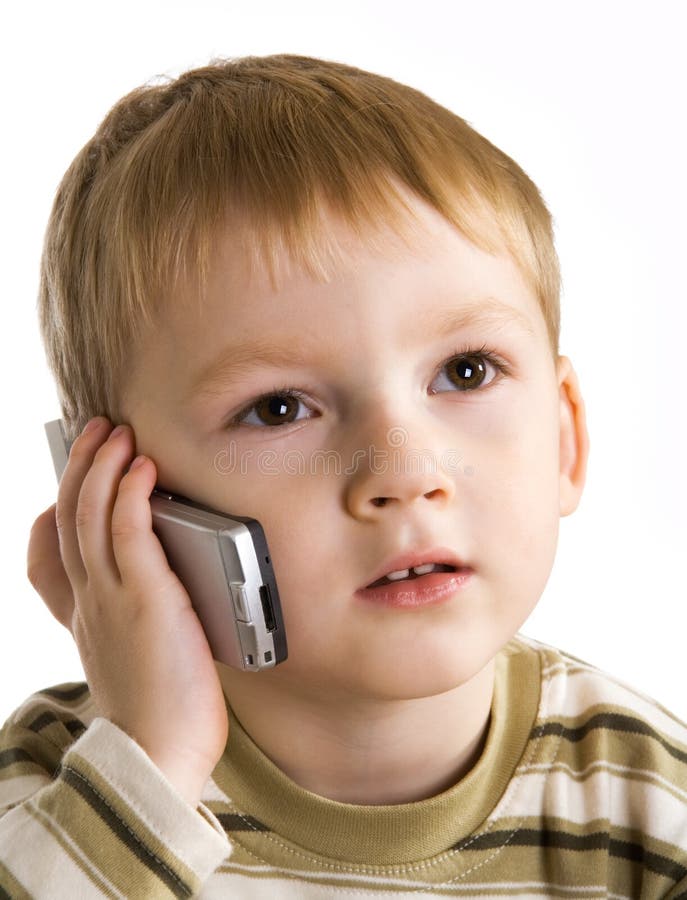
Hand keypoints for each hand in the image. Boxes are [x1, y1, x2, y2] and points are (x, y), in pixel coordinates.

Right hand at [30, 417, 227, 806]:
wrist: (158, 754)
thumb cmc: (159, 711)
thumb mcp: (135, 656)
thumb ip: (138, 616)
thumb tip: (165, 585)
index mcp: (87, 613)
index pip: (57, 548)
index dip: (60, 504)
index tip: (80, 475)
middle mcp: (91, 600)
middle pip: (71, 516)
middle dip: (83, 466)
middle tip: (99, 431)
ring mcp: (113, 598)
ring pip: (92, 516)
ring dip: (104, 467)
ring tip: (118, 434)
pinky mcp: (145, 599)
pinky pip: (129, 534)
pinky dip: (132, 495)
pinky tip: (142, 469)